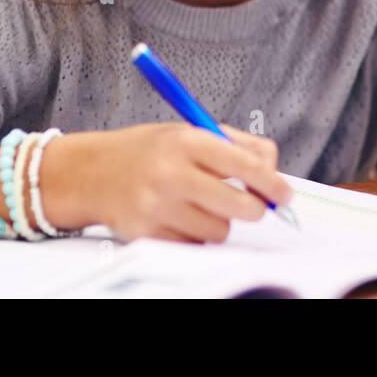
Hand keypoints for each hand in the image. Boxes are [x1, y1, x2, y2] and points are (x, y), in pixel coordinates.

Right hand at [70, 122, 291, 243]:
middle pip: (239, 205)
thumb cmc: (150, 151)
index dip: (272, 183)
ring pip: (219, 230)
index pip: (244, 165)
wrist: (92, 172)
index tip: (284, 194)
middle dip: (255, 209)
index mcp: (186, 140)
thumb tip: (272, 173)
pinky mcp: (147, 233)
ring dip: (220, 221)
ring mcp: (157, 206)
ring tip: (200, 204)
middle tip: (255, 206)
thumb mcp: (188, 132)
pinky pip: (194, 244)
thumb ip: (235, 146)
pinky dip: (195, 234)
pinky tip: (179, 216)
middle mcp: (171, 173)